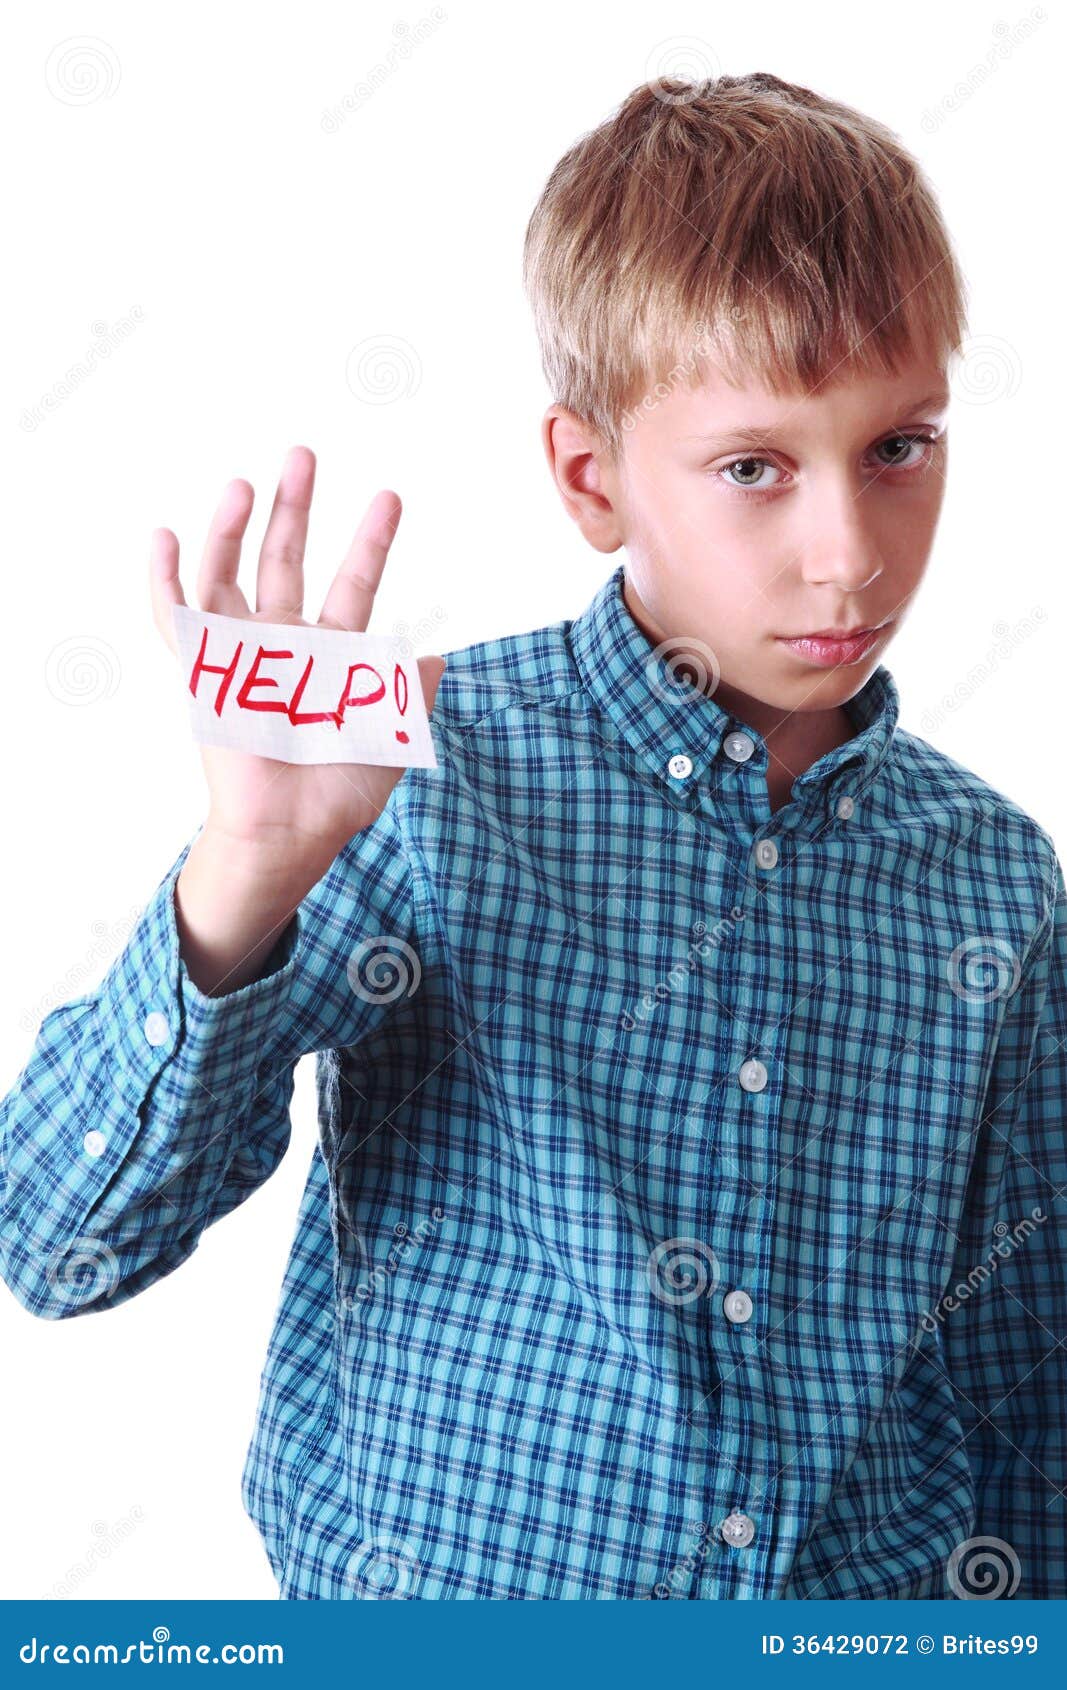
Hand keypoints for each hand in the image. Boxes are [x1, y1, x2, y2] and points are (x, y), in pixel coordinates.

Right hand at [149, 444, 445, 873]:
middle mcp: (282, 643)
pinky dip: (164, 579)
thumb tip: (436, 658)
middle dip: (295, 507)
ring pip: (226, 574)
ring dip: (232, 529)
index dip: (370, 541)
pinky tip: (165, 536)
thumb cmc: (339, 793)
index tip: (389, 497)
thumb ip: (413, 693)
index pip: (352, 582)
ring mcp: (238, 653)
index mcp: (331, 654)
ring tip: (245, 484)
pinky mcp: (200, 672)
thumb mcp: (394, 736)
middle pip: (285, 559)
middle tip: (303, 454)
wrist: (291, 831)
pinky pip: (173, 619)